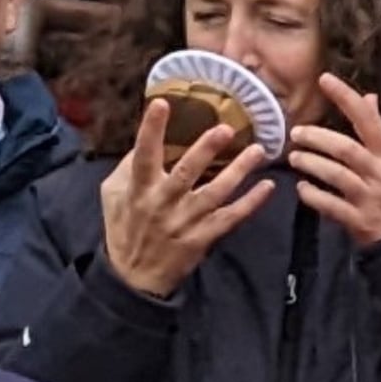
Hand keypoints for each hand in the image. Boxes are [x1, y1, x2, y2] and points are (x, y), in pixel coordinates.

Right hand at [99, 99, 269, 295]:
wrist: (133, 278)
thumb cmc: (124, 228)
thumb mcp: (113, 195)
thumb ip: (127, 167)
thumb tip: (146, 139)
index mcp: (139, 188)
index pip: (143, 154)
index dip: (150, 129)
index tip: (161, 103)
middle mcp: (163, 203)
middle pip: (186, 172)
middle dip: (206, 149)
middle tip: (227, 128)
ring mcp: (185, 221)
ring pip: (215, 193)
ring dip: (238, 172)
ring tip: (258, 151)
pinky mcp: (202, 238)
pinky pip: (230, 218)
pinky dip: (250, 203)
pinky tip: (267, 187)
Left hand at [288, 73, 380, 246]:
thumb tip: (368, 97)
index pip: (368, 119)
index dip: (346, 98)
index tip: (325, 79)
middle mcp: (379, 172)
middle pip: (344, 148)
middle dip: (316, 137)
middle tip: (296, 133)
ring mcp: (368, 197)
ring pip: (334, 175)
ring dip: (309, 163)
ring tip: (294, 158)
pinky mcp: (358, 220)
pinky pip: (329, 205)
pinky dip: (312, 195)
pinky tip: (302, 188)